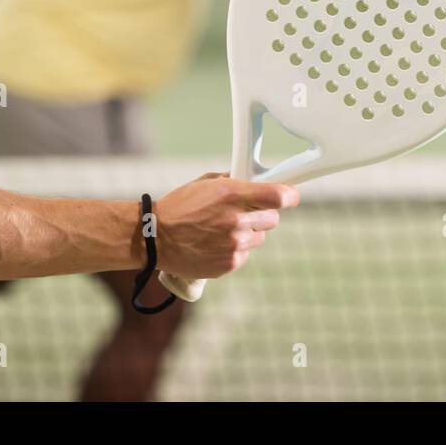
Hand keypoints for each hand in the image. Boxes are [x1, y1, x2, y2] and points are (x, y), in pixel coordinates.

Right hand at [153, 173, 298, 278]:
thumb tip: (255, 180)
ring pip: (259, 237)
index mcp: (232, 195)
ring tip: (223, 230)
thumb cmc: (178, 207)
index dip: (289, 195)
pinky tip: (216, 244)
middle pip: (273, 218)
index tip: (290, 196)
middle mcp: (237, 220)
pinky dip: (236, 250)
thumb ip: (233, 181)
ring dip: (248, 233)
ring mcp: (234, 244)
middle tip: (245, 213)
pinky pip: (245, 254)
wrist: (154, 239)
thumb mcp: (205, 183)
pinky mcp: (229, 264)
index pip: (279, 196)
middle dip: (263, 214)